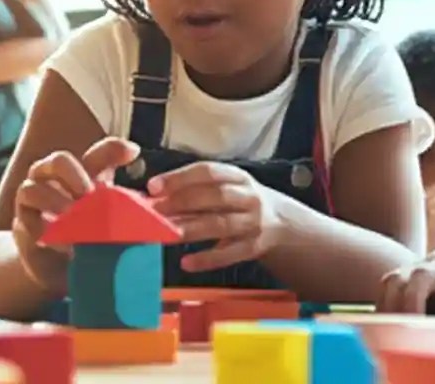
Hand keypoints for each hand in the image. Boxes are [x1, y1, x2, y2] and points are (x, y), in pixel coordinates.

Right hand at [12, 138, 138, 293]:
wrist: (56, 268)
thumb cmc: (88, 239)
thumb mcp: (111, 227)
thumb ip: (126, 219)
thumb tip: (157, 221)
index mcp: (83, 175)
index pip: (97, 154)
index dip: (113, 149)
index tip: (134, 153)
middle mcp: (54, 180)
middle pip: (58, 160)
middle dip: (73, 175)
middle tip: (89, 195)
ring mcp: (33, 199)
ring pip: (32, 187)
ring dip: (54, 203)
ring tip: (73, 220)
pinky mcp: (21, 224)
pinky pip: (25, 220)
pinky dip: (43, 231)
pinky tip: (61, 242)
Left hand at [148, 163, 282, 272]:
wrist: (281, 223)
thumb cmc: (241, 201)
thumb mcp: (227, 187)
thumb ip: (195, 189)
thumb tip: (155, 196)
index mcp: (237, 176)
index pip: (207, 172)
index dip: (179, 177)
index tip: (153, 186)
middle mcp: (248, 197)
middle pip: (215, 196)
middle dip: (182, 202)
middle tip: (155, 211)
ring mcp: (252, 223)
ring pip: (220, 224)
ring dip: (191, 229)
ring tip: (166, 234)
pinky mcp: (253, 247)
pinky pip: (229, 255)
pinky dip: (207, 259)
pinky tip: (186, 263)